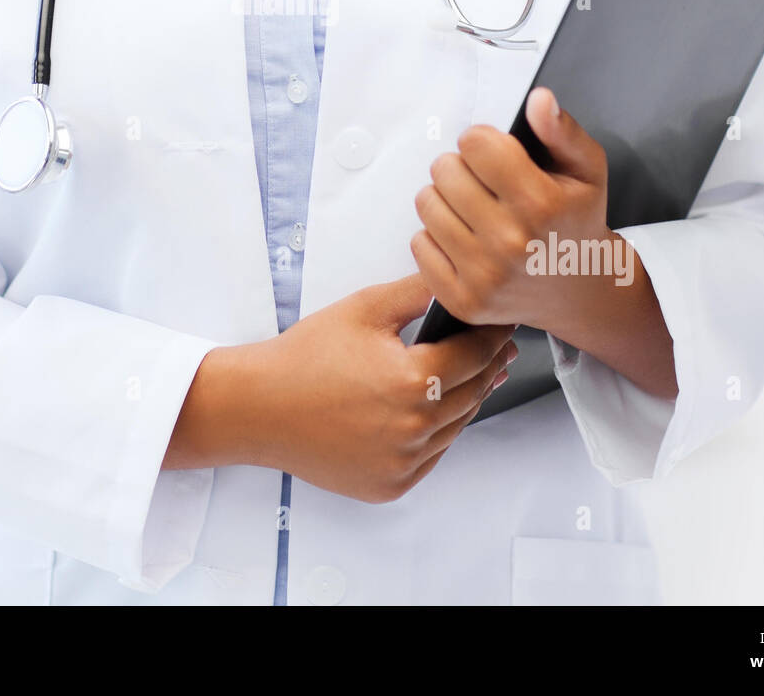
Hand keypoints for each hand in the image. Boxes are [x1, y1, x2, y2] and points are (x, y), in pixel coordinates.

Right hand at [227, 274, 515, 503]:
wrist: (260, 407)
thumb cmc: (305, 357)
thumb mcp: (365, 308)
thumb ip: (417, 290)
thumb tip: (453, 278)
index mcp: (413, 382)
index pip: (477, 354)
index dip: (494, 333)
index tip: (504, 321)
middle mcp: (414, 428)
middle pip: (474, 392)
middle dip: (488, 364)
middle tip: (498, 345)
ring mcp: (403, 463)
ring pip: (456, 426)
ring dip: (466, 398)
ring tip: (471, 373)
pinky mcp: (390, 485)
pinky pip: (432, 455)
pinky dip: (438, 432)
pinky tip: (434, 408)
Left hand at [411, 87, 627, 334]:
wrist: (578, 290)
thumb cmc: (575, 221)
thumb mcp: (586, 170)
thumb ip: (563, 130)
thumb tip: (539, 99)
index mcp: (542, 204)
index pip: (474, 144)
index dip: (481, 140)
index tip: (493, 152)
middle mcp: (511, 242)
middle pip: (444, 170)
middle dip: (460, 167)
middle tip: (482, 182)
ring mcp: (484, 276)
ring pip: (426, 203)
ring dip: (444, 198)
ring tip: (473, 208)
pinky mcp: (462, 299)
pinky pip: (419, 243)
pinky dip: (436, 235)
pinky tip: (465, 238)